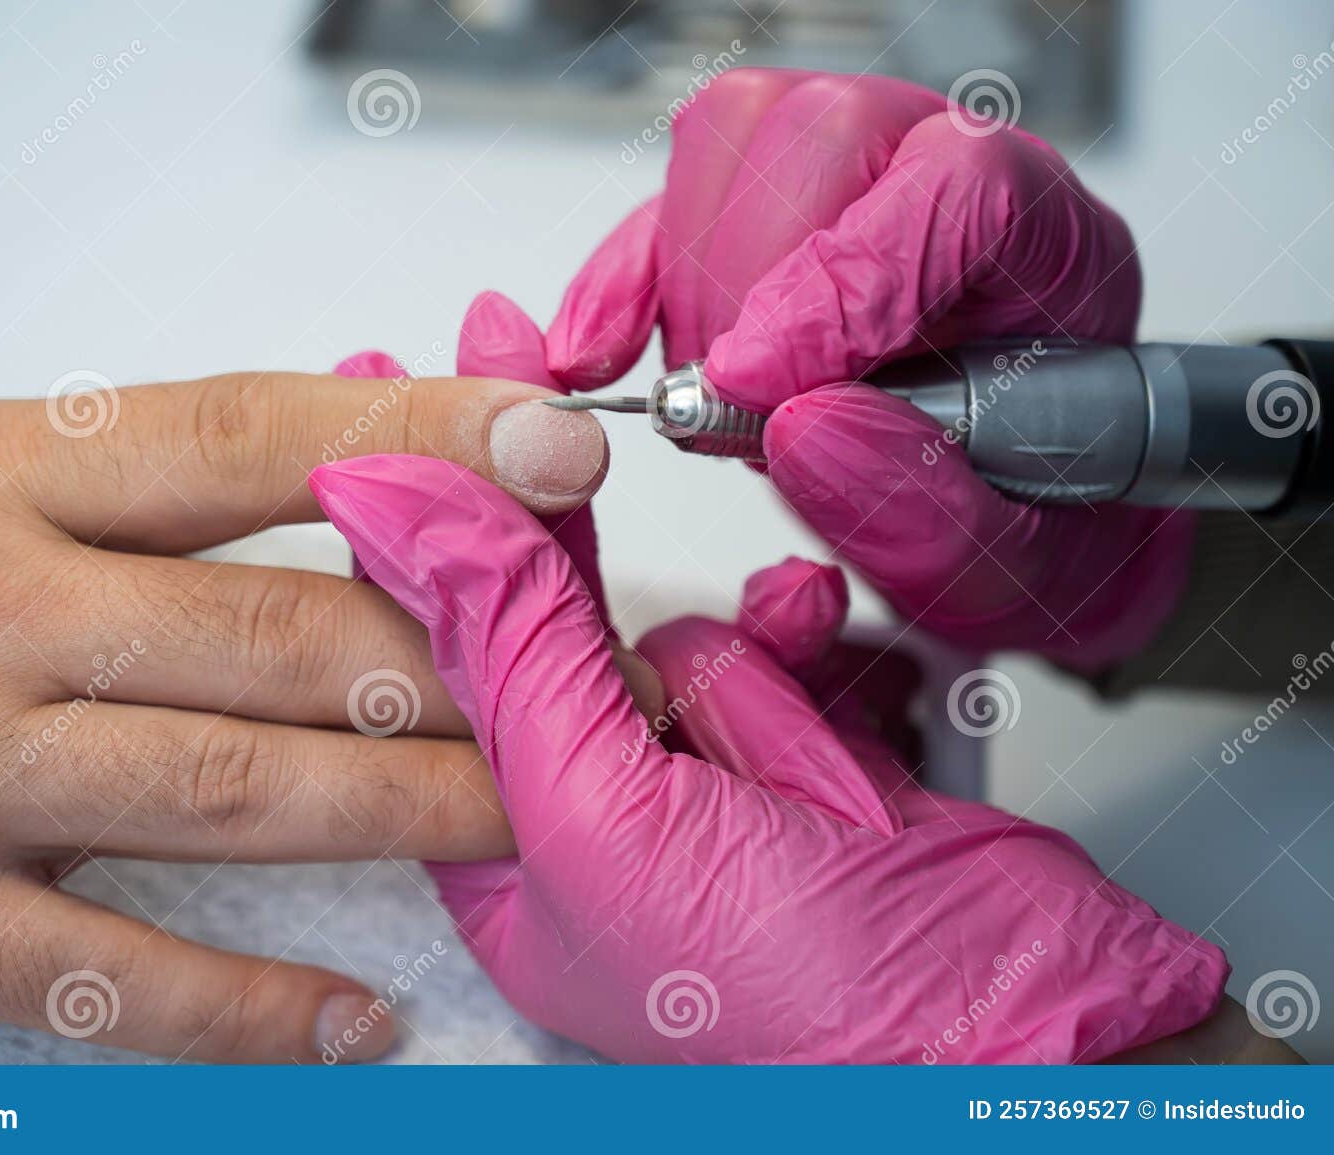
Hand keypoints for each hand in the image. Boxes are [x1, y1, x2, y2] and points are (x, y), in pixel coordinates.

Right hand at [0, 365, 608, 1062]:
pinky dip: (255, 1011)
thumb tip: (332, 461)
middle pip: (276, 632)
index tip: (551, 444)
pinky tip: (364, 1020)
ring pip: (236, 794)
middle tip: (580, 672)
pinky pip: (119, 983)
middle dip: (454, 657)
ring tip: (532, 815)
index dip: (414, 440)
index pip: (242, 439)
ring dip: (408, 807)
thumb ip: (122, 482)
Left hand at [312, 304, 1225, 1062]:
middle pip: (538, 624)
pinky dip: (807, 650)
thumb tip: (392, 509)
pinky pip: (771, 652)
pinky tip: (838, 677)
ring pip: (668, 633)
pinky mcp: (794, 757)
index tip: (381, 398)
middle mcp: (592, 817)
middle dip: (549, 532)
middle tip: (509, 356)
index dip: (411, 522)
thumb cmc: (810, 1002)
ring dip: (730, 655)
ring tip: (782, 731)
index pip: (431, 653)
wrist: (1032, 1031)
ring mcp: (698, 786)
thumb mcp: (614, 818)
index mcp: (507, 854)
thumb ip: (505, 651)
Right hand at [547, 68, 1190, 668]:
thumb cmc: (1035, 527)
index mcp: (1049, 253)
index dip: (845, 280)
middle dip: (747, 282)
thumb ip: (931, 516)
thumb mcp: (1019, 571)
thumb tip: (804, 426)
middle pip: (828, 136)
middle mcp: (948, 188)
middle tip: (735, 412)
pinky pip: (667, 201)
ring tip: (710, 403)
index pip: (959, 188)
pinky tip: (599, 356)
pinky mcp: (757, 222)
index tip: (764, 387)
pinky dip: (617, 281)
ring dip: (687, 280)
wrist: (1013, 526)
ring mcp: (848, 188)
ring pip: (738, 140)